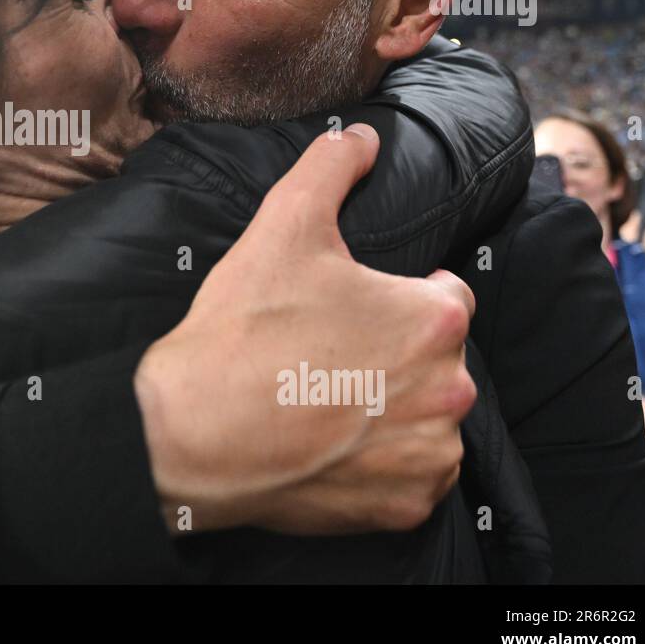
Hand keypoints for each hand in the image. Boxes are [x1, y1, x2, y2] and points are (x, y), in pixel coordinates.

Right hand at [135, 123, 476, 534]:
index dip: (400, 297)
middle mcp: (451, 389)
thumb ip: (330, 168)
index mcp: (434, 318)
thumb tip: (362, 137)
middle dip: (395, 354)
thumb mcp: (283, 227)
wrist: (193, 432)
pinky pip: (411, 479)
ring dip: (394, 410)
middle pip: (438, 361)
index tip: (355, 309)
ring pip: (428, 420)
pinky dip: (382, 465)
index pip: (448, 296)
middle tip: (330, 355)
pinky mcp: (404, 506)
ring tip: (327, 401)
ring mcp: (429, 455)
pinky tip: (332, 446)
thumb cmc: (244, 330)